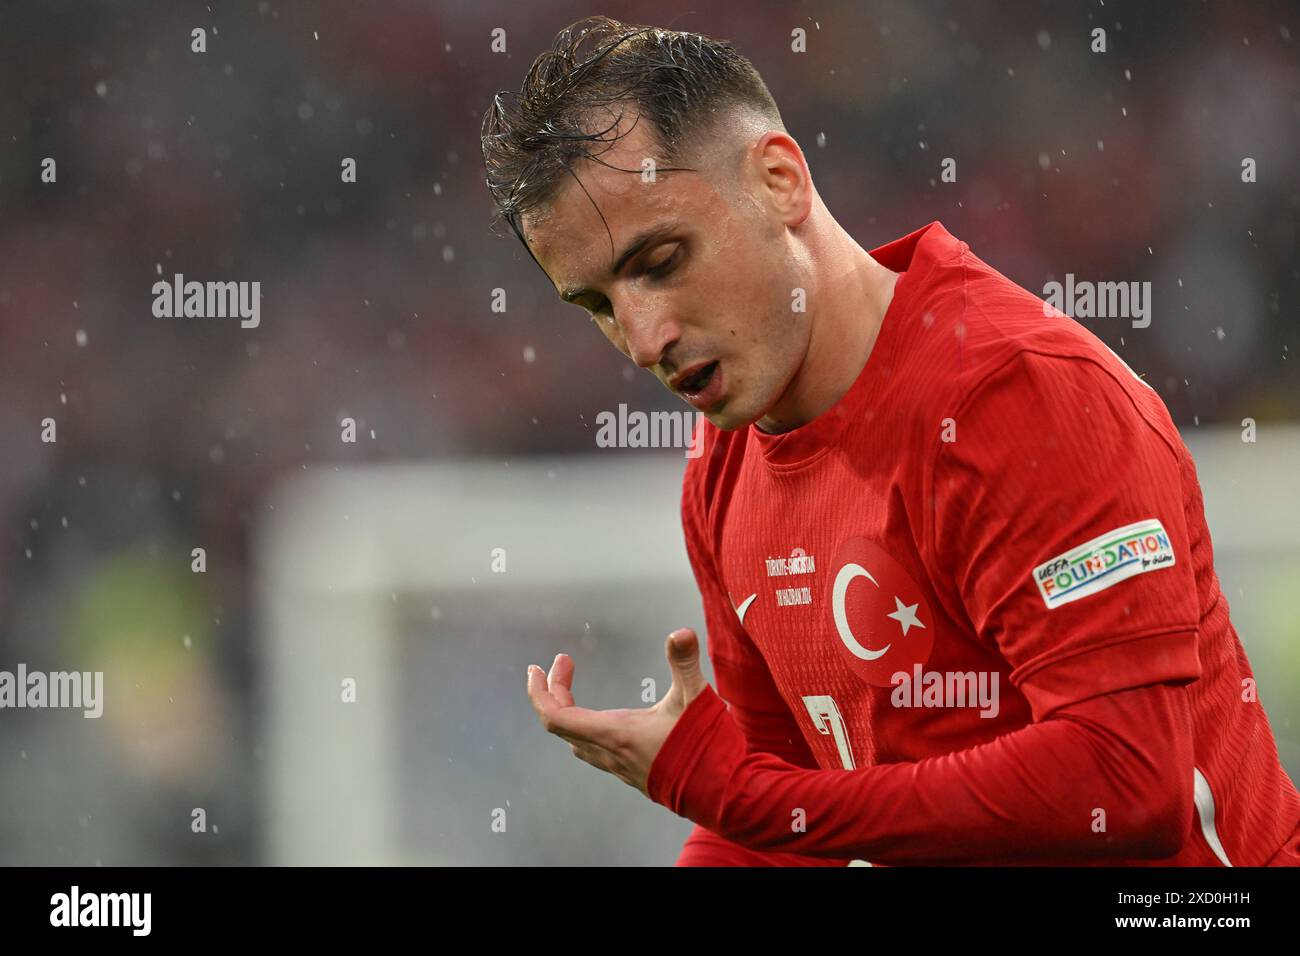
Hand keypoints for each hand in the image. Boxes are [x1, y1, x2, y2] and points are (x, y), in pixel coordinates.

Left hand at [526, 628, 708, 795]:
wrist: (725, 796)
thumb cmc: (708, 749)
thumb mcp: (696, 698)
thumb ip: (684, 663)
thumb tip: (681, 632)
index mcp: (615, 733)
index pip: (555, 716)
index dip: (539, 692)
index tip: (536, 669)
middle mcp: (611, 754)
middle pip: (562, 724)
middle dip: (555, 691)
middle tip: (564, 664)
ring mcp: (621, 768)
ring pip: (577, 741)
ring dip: (568, 712)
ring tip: (572, 688)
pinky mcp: (633, 774)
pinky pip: (595, 751)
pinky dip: (587, 727)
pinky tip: (606, 718)